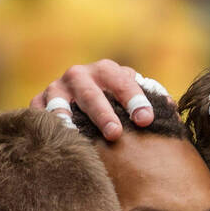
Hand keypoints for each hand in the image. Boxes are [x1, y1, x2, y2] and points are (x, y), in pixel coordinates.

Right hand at [32, 60, 158, 139]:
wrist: (73, 101)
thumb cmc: (113, 105)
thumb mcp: (130, 97)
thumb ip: (150, 100)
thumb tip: (171, 108)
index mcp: (107, 72)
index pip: (123, 82)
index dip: (135, 100)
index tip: (146, 119)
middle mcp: (80, 76)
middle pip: (91, 93)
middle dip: (103, 112)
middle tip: (115, 133)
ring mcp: (56, 90)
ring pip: (60, 102)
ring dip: (66, 116)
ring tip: (72, 132)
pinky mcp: (38, 104)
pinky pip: (38, 115)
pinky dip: (43, 124)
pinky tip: (50, 138)